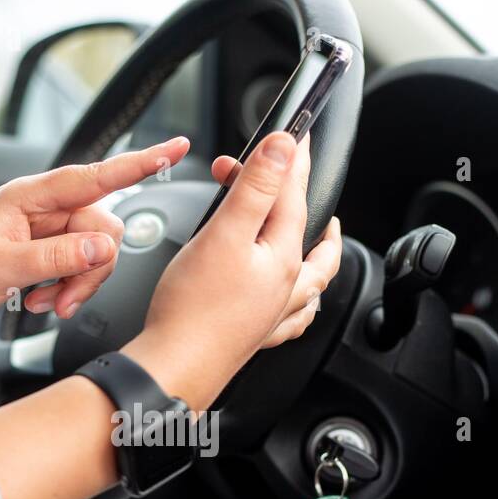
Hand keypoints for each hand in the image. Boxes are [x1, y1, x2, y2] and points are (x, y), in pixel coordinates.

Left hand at [0, 137, 190, 329]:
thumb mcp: (1, 267)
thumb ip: (55, 257)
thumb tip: (102, 246)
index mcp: (29, 197)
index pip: (94, 175)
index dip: (138, 163)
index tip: (175, 148)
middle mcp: (42, 209)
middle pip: (100, 229)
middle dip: (89, 271)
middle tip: (61, 301)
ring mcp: (44, 232)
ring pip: (92, 254)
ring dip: (75, 286)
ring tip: (43, 305)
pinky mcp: (43, 253)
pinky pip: (76, 268)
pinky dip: (64, 291)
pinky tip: (38, 303)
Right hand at [123, 132, 332, 408]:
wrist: (174, 368)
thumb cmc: (192, 309)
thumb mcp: (224, 234)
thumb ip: (256, 189)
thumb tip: (283, 149)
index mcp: (283, 259)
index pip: (294, 195)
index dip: (291, 158)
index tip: (295, 131)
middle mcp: (286, 288)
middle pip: (308, 235)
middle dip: (293, 198)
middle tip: (278, 174)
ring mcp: (273, 314)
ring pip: (312, 280)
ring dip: (319, 255)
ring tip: (323, 239)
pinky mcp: (253, 334)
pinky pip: (294, 318)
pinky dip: (302, 305)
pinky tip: (296, 304)